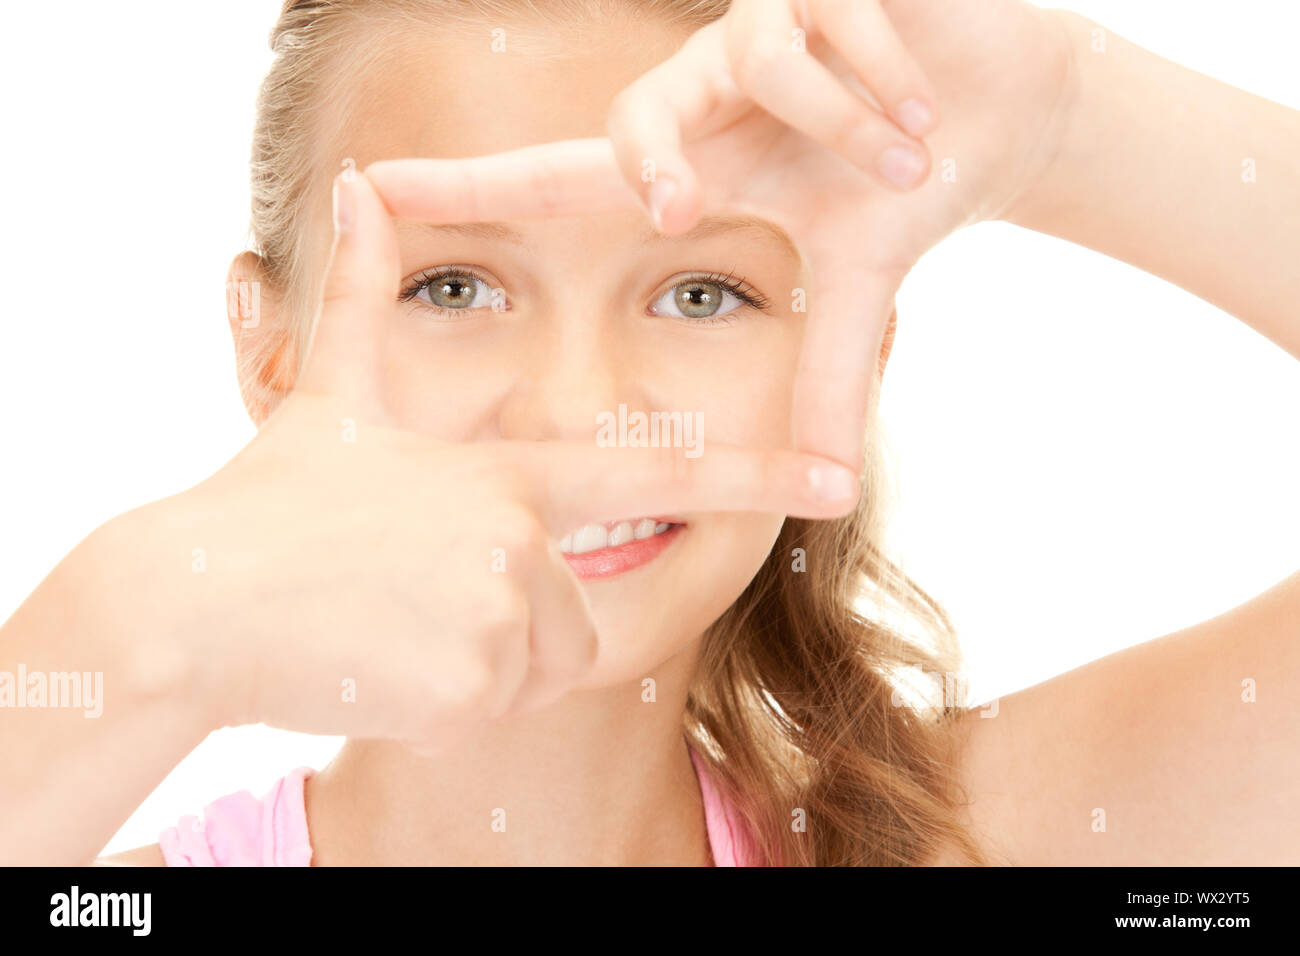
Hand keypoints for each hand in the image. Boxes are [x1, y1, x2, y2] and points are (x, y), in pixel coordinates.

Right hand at [130, 167, 857, 753]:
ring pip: (533, 665)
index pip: (654, 476)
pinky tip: (377, 662)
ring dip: (472, 661)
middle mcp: (523, 538)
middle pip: (572, 609)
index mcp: (508, 473)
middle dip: (511, 622)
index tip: (838, 477)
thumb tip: (361, 189)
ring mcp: (503, 613)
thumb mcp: (328, 400)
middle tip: (415, 601)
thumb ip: (365, 301)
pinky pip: (488, 709)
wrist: (187, 601)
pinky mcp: (473, 686)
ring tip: (392, 625)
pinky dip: (438, 700)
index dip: (754, 477)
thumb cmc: (264, 503)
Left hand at [364, 0, 1077, 467]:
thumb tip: (829, 487)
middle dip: (656, 163)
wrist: (1004, 105)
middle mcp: (708, 91)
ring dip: (852, 130)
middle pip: (634, 118)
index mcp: (700, 164)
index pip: (565, 179)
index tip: (372, 189)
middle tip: (689, 212)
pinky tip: (926, 104)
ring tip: (911, 157)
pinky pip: (836, 25)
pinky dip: (887, 79)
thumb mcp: (861, 282)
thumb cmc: (909, 186)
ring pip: (769, 69)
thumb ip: (829, 373)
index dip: (470, 187)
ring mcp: (758, 25)